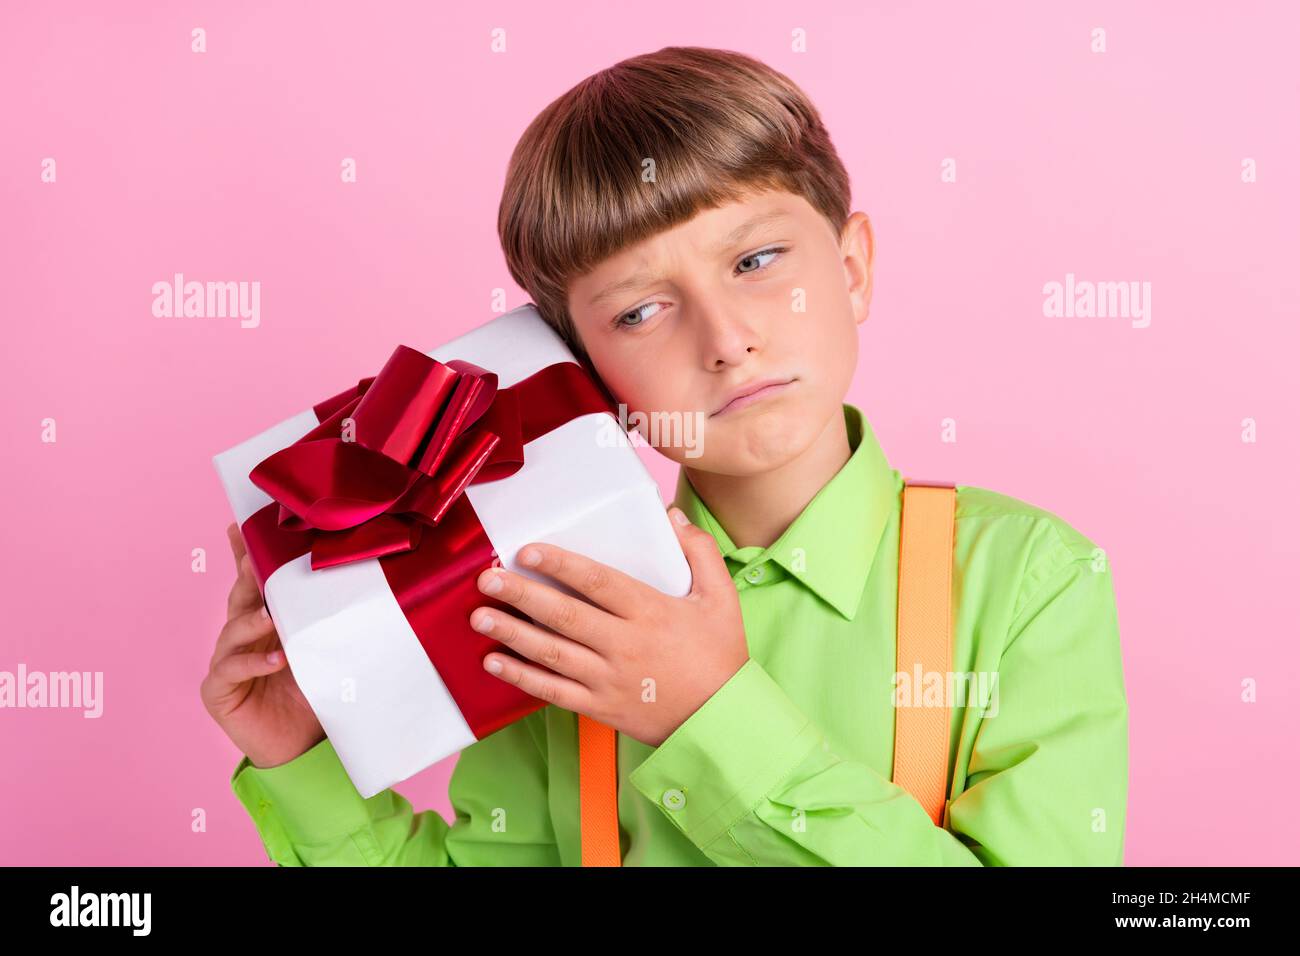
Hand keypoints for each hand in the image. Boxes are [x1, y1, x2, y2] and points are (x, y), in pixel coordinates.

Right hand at [199, 523, 324, 768]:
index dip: (244, 555)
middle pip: (239, 599)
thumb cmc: (316, 695)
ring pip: (233, 631)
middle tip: (255, 560)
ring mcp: (224, 663)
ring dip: (253, 621)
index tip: (240, 526)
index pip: (253, 584)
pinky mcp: (218, 691)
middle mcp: (240, 638)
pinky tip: (275, 659)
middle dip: (245, 577)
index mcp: (264, 623)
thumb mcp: (324, 650)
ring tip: (272, 618)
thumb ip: (325, 622)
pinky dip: (253, 662)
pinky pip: (230, 669)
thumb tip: (357, 584)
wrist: (304, 747)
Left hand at [469, 506, 749, 747]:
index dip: (561, 565)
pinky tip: (495, 662)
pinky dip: (521, 677)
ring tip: (478, 616)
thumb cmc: (721, 655)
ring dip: (511, 633)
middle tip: (486, 578)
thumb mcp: (722, 598)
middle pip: (564, 616)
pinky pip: (553, 692)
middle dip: (521, 595)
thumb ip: (699, 552)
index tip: (528, 551)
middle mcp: (625, 645)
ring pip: (551, 654)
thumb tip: (671, 515)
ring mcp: (609, 679)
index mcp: (651, 613)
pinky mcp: (600, 707)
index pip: (598, 582)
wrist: (722, 722)